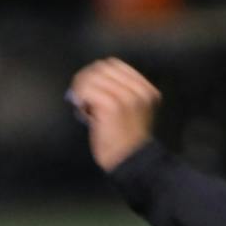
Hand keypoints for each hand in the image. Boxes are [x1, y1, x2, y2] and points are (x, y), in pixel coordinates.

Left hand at [68, 58, 158, 173]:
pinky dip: (81, 99)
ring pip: (94, 77)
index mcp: (146, 89)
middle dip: (86, 79)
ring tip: (83, 106)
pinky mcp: (112, 105)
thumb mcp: (132, 111)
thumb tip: (90, 82)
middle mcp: (139, 89)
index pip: (115, 65)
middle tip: (79, 95)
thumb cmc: (127, 140)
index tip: (86, 87)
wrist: (132, 160)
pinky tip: (83, 111)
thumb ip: (119, 95)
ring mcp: (127, 96)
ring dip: (82, 89)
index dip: (96, 73)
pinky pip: (88, 91)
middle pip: (103, 67)